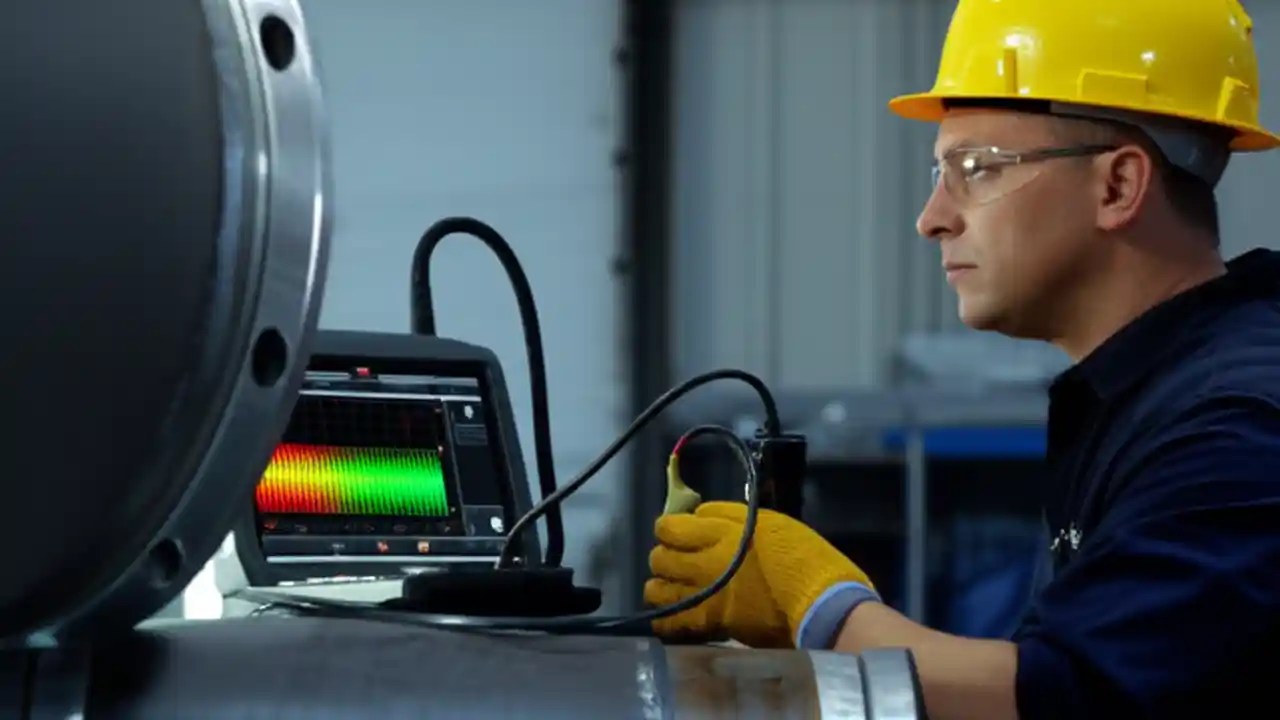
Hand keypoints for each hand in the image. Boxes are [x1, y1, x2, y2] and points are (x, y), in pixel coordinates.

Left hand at [645, 501, 873, 647]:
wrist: (820, 601)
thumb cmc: (803, 557)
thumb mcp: (770, 521)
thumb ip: (730, 516)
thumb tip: (699, 514)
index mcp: (721, 532)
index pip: (671, 526)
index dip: (668, 528)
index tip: (678, 531)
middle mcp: (705, 562)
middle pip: (660, 555)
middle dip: (664, 554)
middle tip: (678, 559)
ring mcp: (705, 594)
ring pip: (657, 588)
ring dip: (661, 584)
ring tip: (674, 585)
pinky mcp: (711, 623)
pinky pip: (670, 621)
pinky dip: (666, 617)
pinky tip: (673, 612)